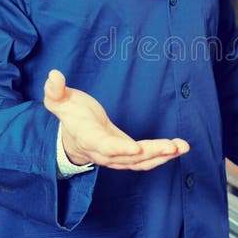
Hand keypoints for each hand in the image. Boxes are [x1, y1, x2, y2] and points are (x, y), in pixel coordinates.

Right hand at [43, 69, 189, 169]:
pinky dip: (163, 156)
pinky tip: (179, 148)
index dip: (119, 149)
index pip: (103, 146)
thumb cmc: (70, 114)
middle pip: (128, 158)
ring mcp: (117, 158)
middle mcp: (103, 153)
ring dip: (163, 156)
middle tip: (172, 147)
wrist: (73, 137)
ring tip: (183, 147)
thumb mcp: (59, 100)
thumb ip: (55, 90)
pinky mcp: (128, 157)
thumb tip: (54, 75)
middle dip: (151, 153)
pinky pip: (146, 161)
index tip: (136, 148)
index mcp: (88, 137)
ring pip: (140, 162)